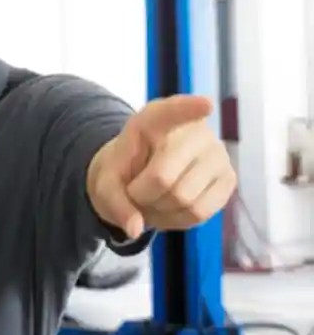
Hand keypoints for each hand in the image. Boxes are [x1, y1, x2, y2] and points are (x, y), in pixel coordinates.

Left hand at [87, 94, 236, 238]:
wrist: (141, 178)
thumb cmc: (124, 172)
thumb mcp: (105, 183)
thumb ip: (112, 202)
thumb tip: (134, 229)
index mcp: (154, 119)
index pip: (172, 111)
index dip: (188, 109)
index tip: (205, 105)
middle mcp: (193, 131)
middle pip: (163, 178)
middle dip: (141, 196)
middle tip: (136, 191)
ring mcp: (216, 154)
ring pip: (184, 199)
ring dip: (159, 209)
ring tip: (153, 197)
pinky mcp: (229, 178)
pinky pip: (201, 212)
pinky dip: (178, 219)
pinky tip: (170, 207)